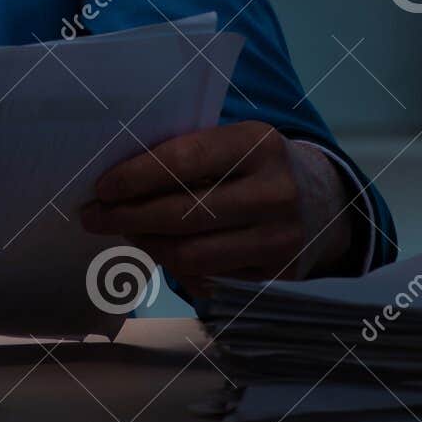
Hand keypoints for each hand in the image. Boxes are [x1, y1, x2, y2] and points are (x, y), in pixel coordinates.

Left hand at [80, 122, 355, 295]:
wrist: (327, 203)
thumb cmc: (258, 166)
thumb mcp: (235, 143)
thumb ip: (188, 154)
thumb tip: (117, 179)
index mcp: (258, 144)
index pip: (183, 160)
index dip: (136, 177)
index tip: (102, 187)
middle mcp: (274, 192)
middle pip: (182, 214)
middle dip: (128, 217)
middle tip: (94, 216)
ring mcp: (279, 239)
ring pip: (191, 254)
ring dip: (147, 245)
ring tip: (126, 231)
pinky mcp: (278, 277)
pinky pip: (209, 278)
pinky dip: (176, 266)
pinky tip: (160, 249)